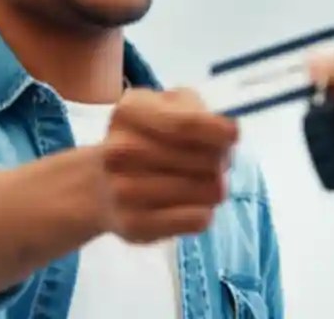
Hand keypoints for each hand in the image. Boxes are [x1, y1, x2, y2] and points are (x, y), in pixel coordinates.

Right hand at [98, 88, 237, 243]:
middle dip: (221, 160)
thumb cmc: (146, 139)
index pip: (187, 125)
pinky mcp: (134, 226)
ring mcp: (124, 191)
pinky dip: (205, 211)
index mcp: (130, 112)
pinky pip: (198, 220)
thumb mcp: (167, 107)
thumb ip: (197, 112)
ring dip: (215, 186)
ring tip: (200, 181)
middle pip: (205, 159)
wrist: (100, 186)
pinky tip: (191, 203)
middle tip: (214, 161)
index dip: (219, 131)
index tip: (234, 135)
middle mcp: (120, 151)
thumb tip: (229, 133)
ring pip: (208, 190)